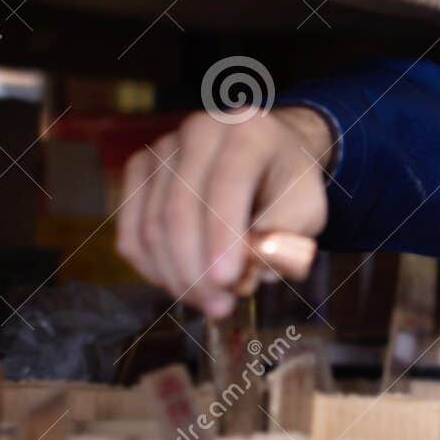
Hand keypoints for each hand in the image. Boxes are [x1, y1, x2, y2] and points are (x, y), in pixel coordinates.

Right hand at [117, 106, 333, 317]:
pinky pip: (132, 228)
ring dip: (176, 276)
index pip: (226, 185)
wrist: (269, 153)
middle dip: (196, 269)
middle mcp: (198, 131)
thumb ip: (282, 240)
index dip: (223, 238)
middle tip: (220, 307)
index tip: (228, 283)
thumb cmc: (289, 184)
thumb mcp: (307, 210)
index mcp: (247, 131)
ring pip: (151, 224)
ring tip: (209, 303)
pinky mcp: (140, 170)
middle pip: (179, 208)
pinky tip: (181, 285)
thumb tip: (246, 276)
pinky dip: (152, 266)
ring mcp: (163, 148)